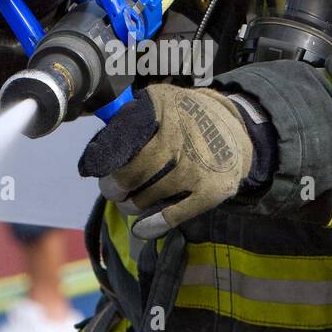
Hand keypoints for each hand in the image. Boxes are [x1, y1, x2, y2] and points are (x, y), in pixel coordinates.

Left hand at [78, 85, 254, 239]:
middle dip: (115, 185)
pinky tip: (142, 228)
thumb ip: (129, 118)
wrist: (238, 132)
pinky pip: (173, 214)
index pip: (123, 137)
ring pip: (148, 195)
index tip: (94, 169)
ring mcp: (197, 165)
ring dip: (133, 204)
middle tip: (112, 190)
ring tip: (131, 202)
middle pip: (133, 171)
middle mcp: (180, 134)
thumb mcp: (160, 103)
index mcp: (162, 106)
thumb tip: (98, 151)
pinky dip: (154, 224)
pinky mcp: (211, 189)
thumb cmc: (187, 120)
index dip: (103, 159)